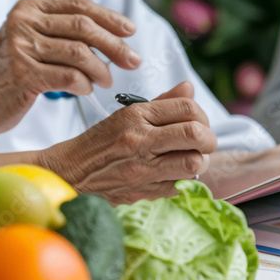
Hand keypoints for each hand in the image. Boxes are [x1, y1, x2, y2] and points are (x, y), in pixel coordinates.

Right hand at [0, 0, 141, 138]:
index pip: (79, 6)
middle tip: (132, 60)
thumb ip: (62, 33)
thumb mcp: (31, 41)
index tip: (130, 31)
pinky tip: (85, 89)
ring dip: (101, 69)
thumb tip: (111, 38)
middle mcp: (23, 22)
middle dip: (115, 45)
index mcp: (29, 9)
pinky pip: (69, 77)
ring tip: (106, 80)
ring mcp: (20, 47)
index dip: (110, 18)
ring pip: (79, 52)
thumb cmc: (6, 73)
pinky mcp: (22, 74)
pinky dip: (84, 84)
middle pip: (84, 27)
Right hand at [36, 82, 217, 204]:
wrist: (70, 172)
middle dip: (209, 138)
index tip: (199, 122)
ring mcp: (142, 168)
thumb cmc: (101, 141)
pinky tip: (175, 173)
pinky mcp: (143, 191)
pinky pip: (179, 185)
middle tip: (205, 141)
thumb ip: (163, 103)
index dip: (202, 115)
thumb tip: (189, 88)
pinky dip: (184, 179)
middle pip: (196, 135)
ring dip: (200, 160)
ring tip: (193, 157)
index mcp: (136, 116)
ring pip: (194, 163)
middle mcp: (140, 140)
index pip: (187, 108)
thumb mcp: (127, 114)